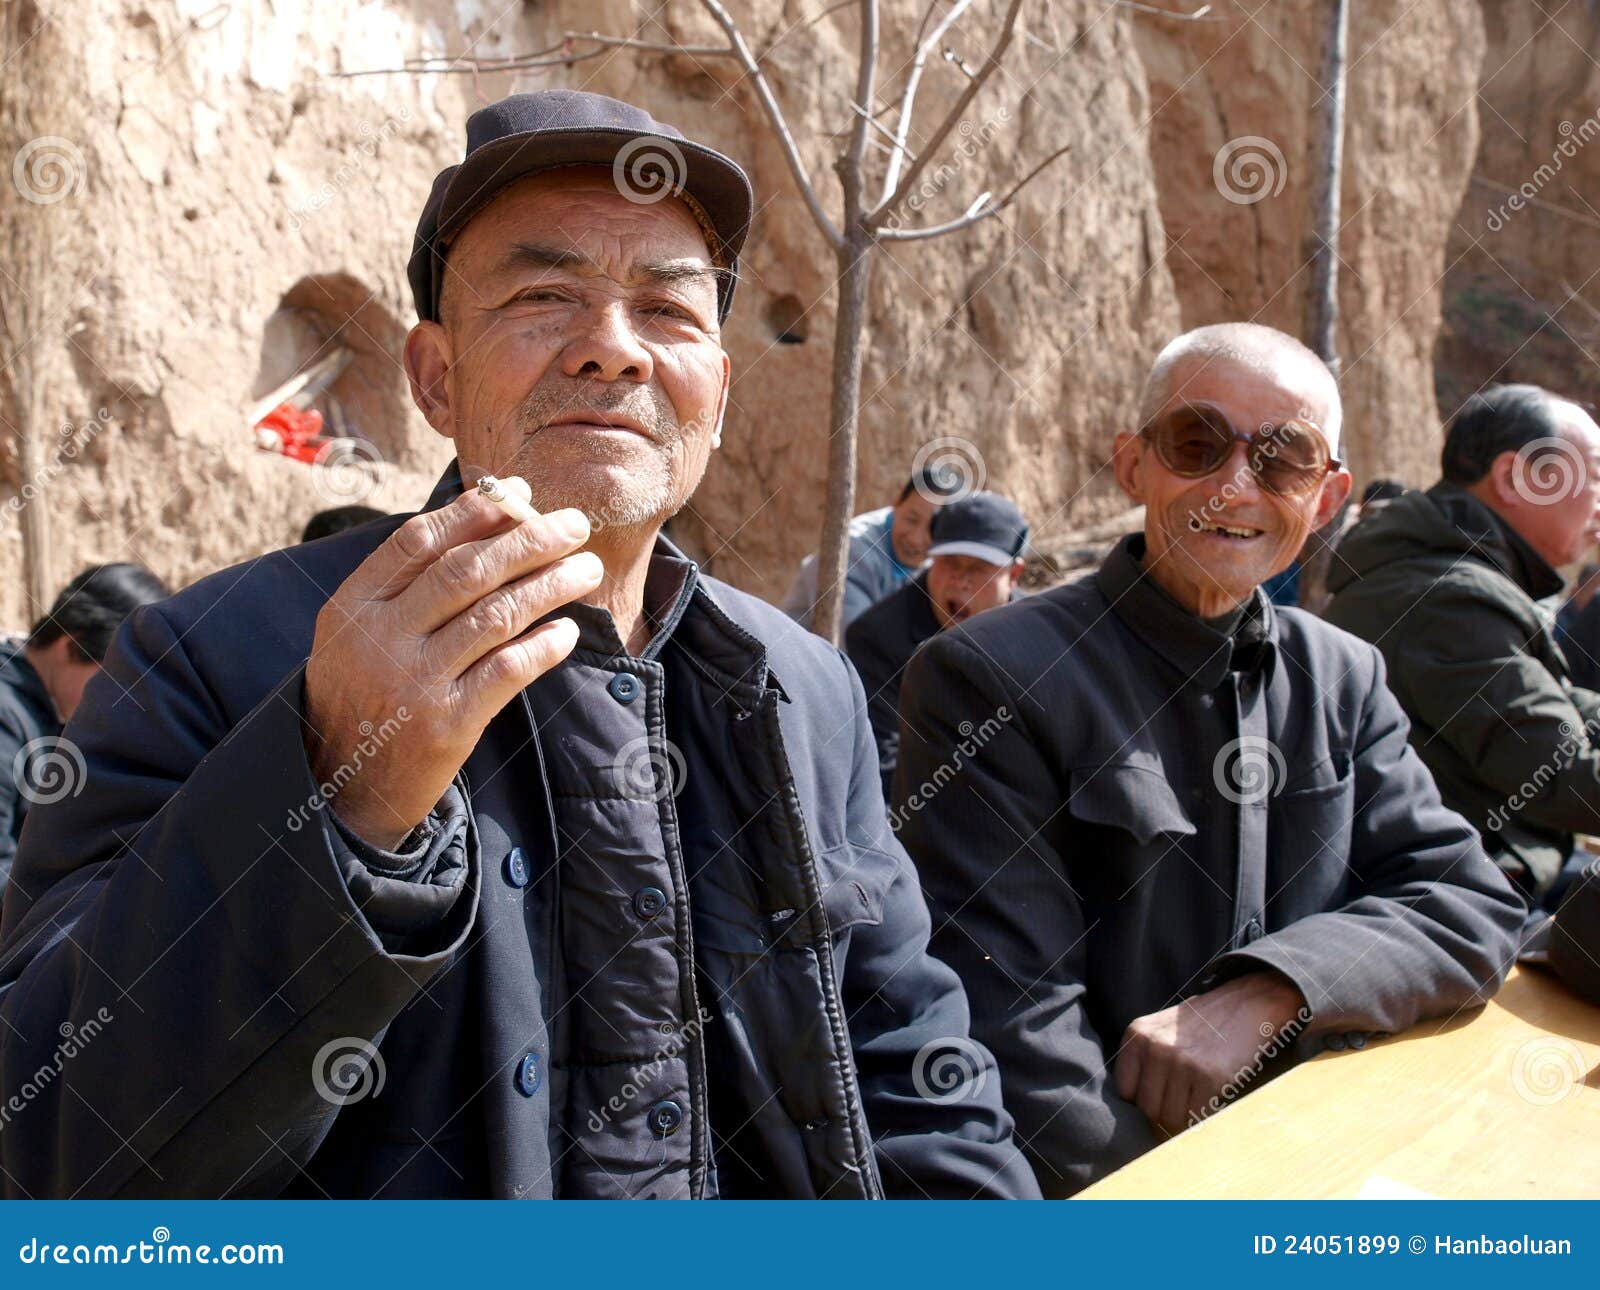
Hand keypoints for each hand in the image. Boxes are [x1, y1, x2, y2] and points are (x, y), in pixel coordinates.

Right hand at [302, 488, 602, 847]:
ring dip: (549, 586)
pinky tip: (568, 630)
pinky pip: (507, 671)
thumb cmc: (364, 691)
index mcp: (355, 605)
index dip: (475, 512)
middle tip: (575, 525)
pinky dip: (543, 646)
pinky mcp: (447, 724)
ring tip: (586, 570)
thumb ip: (407, 580)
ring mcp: (414, 682)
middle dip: (529, 541)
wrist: (343, 784)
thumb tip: (484, 511)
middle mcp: (381, 638)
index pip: (419, 541)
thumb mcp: (359, 631)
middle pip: (467, 572)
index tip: (522, 495)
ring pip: (495, 616)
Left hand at [1114, 972, 1305, 1135]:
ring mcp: (1180, 1060)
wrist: (1247, 1004)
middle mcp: (1154, 1046)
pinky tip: (1211, 1103)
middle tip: (1184, 1109)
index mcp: (1136, 1035)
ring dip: (1185, 1122)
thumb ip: (1144, 1062)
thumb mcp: (1161, 1031)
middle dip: (1165, 1118)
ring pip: (1170, 1118)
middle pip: (1147, 1109)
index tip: (1162, 1103)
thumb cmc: (1204, 1025)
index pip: (1125, 1092)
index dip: (1143, 1105)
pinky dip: (1204, 1120)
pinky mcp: (1209, 1075)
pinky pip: (1196, 1116)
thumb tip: (1136, 1113)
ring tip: (1197, 1105)